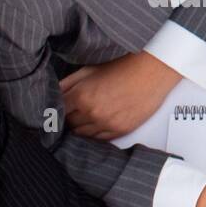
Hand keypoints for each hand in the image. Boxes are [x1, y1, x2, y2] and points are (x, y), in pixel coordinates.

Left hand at [59, 51, 181, 139]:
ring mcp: (107, 124)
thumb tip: (54, 94)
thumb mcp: (89, 69)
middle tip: (73, 111)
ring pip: (83, 135)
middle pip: (70, 124)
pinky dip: (95, 133)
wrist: (151, 72)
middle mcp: (92, 113)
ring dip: (81, 127)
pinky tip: (98, 123)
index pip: (58, 111)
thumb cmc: (122, 67)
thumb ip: (68, 83)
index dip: (57, 109)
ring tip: (87, 116)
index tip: (57, 110)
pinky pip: (100, 139)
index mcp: (81, 95)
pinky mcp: (120, 130)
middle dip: (69, 118)